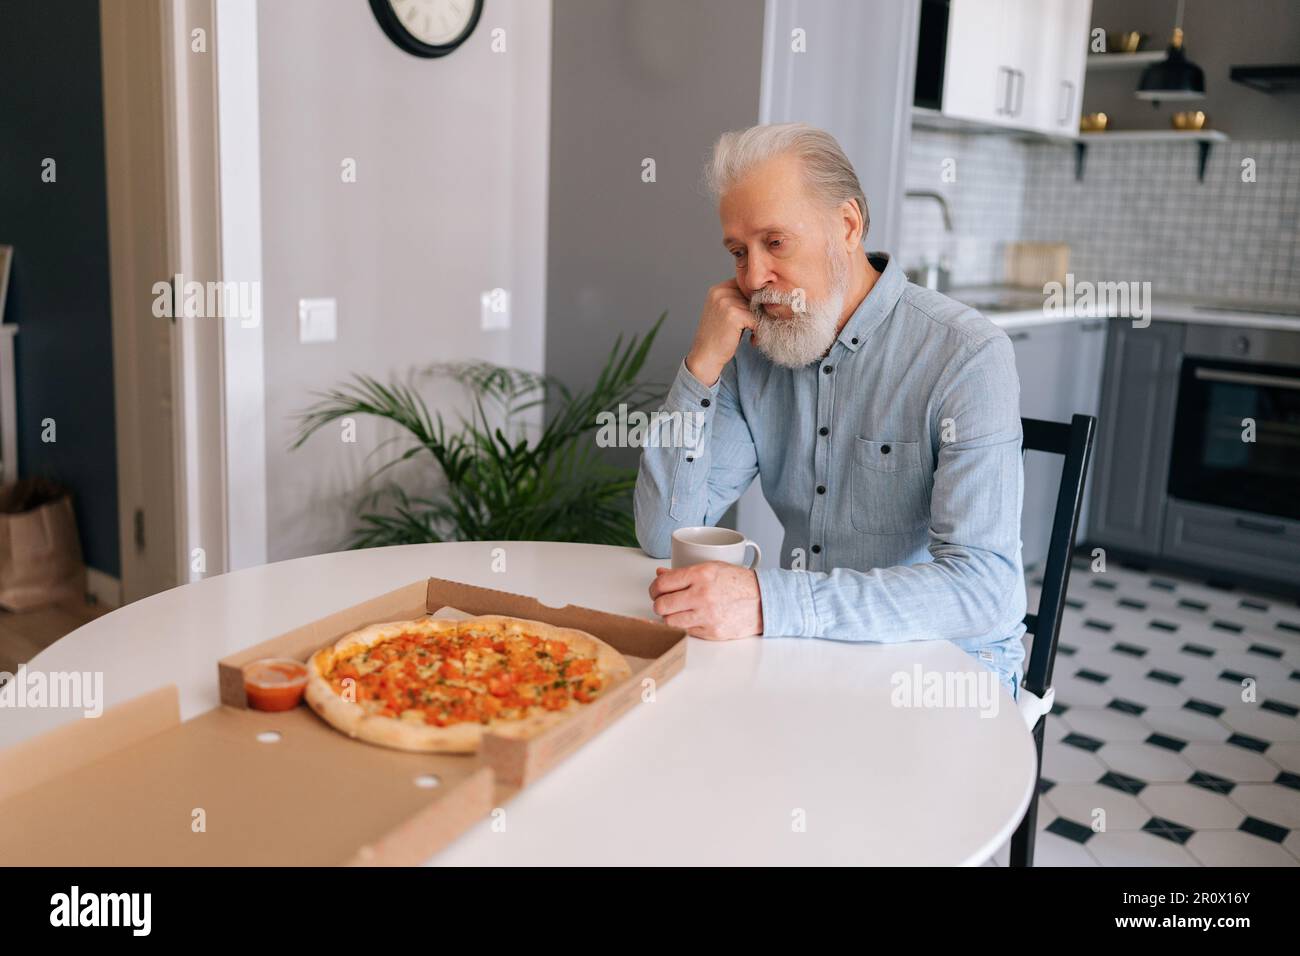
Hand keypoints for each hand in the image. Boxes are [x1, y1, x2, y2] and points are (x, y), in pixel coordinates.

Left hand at [648, 562, 762, 640]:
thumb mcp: (712, 568)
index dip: (654, 588)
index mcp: (701, 574)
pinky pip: (685, 631)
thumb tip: (661, 574)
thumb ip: (684, 572)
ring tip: (677, 611)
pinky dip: (684, 625)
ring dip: (669, 617)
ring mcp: (707, 615)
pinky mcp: (711, 632)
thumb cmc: (739, 583)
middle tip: (664, 602)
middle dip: (659, 603)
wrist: (764, 600)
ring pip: (669, 621)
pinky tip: (691, 618)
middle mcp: (702, 595)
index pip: (662, 584)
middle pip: (662, 605)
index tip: (657, 590)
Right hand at [685, 279, 758, 387]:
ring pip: (757, 307)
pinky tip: (753, 339)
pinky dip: (758, 331)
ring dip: (759, 322)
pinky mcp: (734, 315)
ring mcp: (726, 302)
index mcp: (718, 289)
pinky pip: (757, 319)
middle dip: (758, 311)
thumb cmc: (717, 337)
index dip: (754, 300)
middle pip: (753, 295)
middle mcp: (721, 292)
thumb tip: (763, 294)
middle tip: (756, 328)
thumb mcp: (724, 312)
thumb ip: (737, 300)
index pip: (746, 285)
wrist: (705, 356)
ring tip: (754, 335)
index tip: (754, 314)